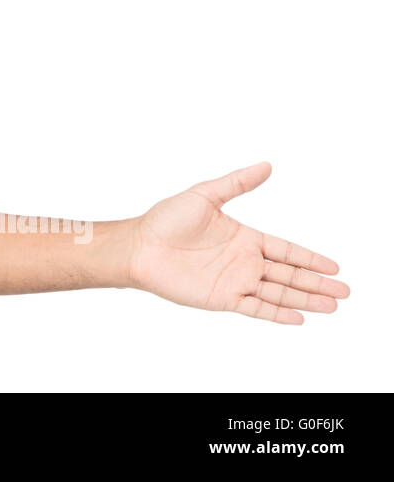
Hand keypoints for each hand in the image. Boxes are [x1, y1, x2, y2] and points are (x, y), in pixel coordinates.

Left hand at [122, 161, 349, 323]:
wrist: (139, 246)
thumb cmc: (166, 219)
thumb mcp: (205, 194)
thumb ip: (237, 183)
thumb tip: (267, 165)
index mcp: (244, 237)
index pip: (285, 249)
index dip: (309, 258)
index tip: (334, 266)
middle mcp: (243, 261)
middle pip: (288, 274)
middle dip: (317, 283)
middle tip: (345, 292)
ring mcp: (234, 281)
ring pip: (278, 292)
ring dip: (304, 300)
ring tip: (332, 306)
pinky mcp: (221, 298)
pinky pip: (255, 308)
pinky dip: (277, 313)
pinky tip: (298, 318)